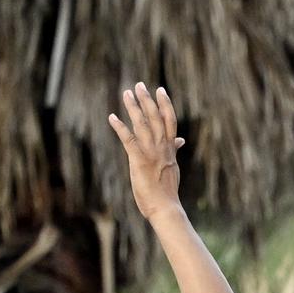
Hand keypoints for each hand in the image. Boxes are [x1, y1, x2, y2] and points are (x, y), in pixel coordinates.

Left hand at [108, 82, 183, 221]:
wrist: (165, 207)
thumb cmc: (168, 192)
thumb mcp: (173, 167)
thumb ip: (174, 151)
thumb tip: (181, 141)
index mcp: (169, 149)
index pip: (169, 121)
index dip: (165, 104)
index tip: (160, 90)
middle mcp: (161, 147)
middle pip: (155, 117)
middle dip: (147, 100)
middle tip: (139, 85)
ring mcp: (150, 153)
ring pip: (142, 124)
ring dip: (134, 107)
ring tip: (127, 93)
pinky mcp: (138, 160)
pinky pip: (128, 139)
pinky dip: (119, 127)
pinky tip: (112, 117)